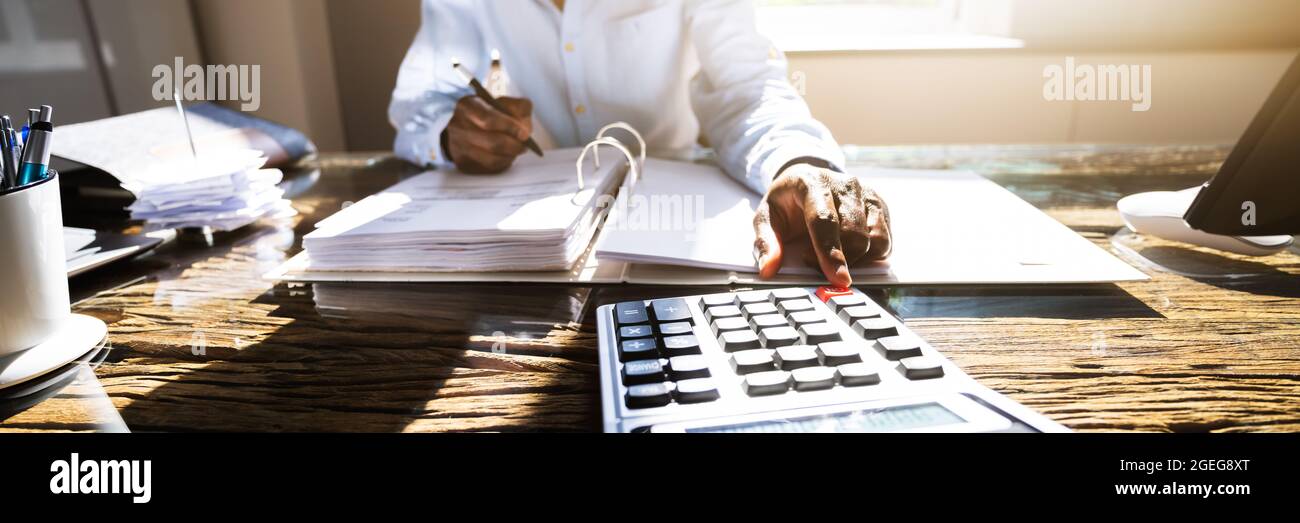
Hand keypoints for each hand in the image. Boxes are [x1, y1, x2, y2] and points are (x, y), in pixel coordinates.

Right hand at [443, 95, 532, 173]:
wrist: (463, 124)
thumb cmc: (488, 111)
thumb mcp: (502, 101)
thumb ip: (519, 108)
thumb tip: (526, 128)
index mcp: (467, 106)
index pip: (488, 119)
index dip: (510, 127)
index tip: (525, 134)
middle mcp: (458, 127)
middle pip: (493, 143)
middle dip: (514, 146)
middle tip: (525, 145)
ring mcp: (458, 147)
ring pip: (492, 160)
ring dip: (510, 156)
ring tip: (517, 149)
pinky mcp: (463, 163)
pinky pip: (489, 168)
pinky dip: (503, 163)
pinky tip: (506, 155)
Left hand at [753, 162, 891, 286]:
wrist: (805, 179)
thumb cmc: (786, 201)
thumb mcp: (765, 217)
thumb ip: (765, 243)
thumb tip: (768, 269)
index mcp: (813, 182)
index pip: (825, 220)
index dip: (831, 253)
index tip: (838, 278)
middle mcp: (845, 184)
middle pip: (854, 234)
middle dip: (838, 260)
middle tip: (811, 260)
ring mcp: (867, 193)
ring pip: (874, 239)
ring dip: (856, 259)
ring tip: (830, 255)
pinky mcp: (880, 206)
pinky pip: (884, 240)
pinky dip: (870, 256)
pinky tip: (850, 253)